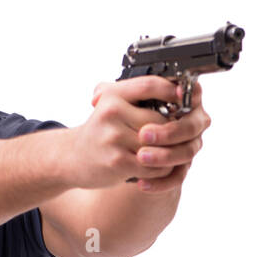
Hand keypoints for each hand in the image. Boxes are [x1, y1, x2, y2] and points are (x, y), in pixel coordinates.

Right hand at [64, 75, 210, 191]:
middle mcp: (112, 112)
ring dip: (169, 154)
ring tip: (168, 154)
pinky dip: (159, 170)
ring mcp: (114, 137)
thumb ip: (137, 95)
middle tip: (179, 137)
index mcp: (112, 95)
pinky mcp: (117, 161)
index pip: (149, 86)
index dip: (172, 90)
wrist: (72, 158)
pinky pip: (153, 165)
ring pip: (160, 145)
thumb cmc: (100, 131)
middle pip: (161, 121)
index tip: (184, 97)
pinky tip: (154, 168)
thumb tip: (178, 88)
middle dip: (173, 132)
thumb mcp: (111, 105)